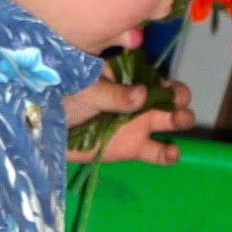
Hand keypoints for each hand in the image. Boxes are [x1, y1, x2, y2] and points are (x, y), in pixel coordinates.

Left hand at [64, 64, 194, 165]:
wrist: (51, 128)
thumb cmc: (68, 98)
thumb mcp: (89, 89)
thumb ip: (115, 94)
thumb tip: (142, 93)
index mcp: (130, 78)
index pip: (157, 77)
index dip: (167, 82)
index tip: (164, 88)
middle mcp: (141, 100)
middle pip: (171, 98)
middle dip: (178, 99)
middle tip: (175, 104)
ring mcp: (139, 124)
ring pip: (171, 121)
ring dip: (181, 119)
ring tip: (179, 119)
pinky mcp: (134, 149)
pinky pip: (158, 153)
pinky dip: (168, 154)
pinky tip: (172, 153)